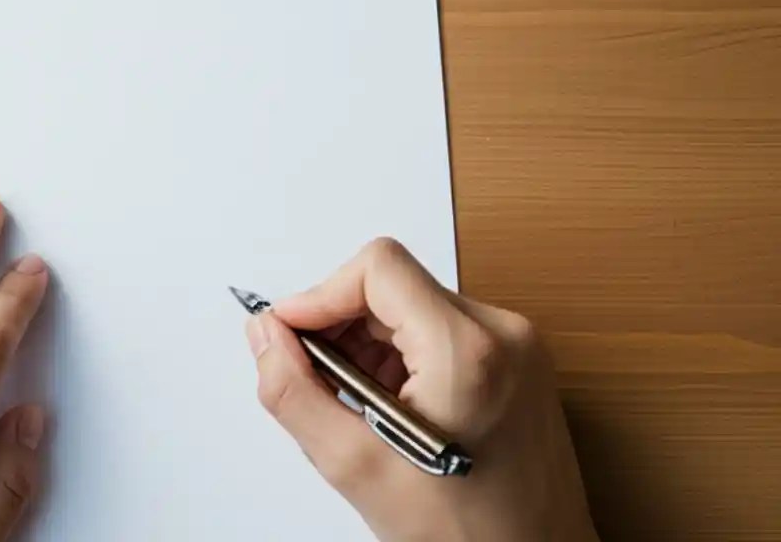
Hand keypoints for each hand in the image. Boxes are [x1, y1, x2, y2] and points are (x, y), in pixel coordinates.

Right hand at [247, 238, 598, 541]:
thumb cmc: (469, 535)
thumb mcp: (356, 467)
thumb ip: (294, 392)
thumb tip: (265, 335)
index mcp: (468, 352)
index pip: (378, 268)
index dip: (321, 295)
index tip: (290, 333)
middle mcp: (502, 333)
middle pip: (393, 285)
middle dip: (341, 327)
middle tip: (319, 384)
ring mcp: (517, 345)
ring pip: (413, 306)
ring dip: (369, 346)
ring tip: (360, 409)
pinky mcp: (519, 359)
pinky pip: (441, 329)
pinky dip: (402, 357)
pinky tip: (392, 409)